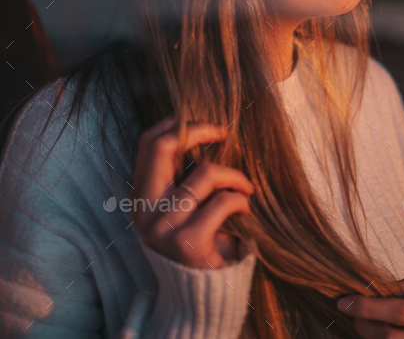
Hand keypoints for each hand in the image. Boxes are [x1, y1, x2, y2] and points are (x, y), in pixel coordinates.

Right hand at [132, 117, 253, 268]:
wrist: (202, 296)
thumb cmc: (198, 240)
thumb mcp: (179, 206)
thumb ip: (179, 176)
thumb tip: (200, 128)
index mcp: (140, 199)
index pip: (147, 144)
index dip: (176, 124)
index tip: (205, 124)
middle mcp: (144, 212)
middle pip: (162, 147)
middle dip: (197, 130)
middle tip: (223, 132)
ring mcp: (163, 228)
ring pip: (204, 173)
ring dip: (234, 176)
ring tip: (245, 187)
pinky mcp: (187, 242)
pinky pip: (223, 202)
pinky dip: (240, 200)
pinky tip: (244, 210)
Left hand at [337, 278, 403, 337]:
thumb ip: (400, 290)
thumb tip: (365, 291)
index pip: (400, 311)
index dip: (369, 307)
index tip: (344, 302)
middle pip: (390, 337)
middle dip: (363, 324)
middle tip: (352, 312)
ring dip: (369, 336)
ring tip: (364, 322)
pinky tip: (376, 334)